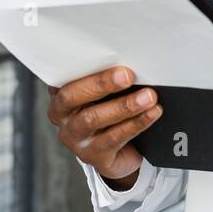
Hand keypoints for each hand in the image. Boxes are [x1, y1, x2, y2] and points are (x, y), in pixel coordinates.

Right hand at [48, 65, 162, 187]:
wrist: (122, 152)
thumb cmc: (111, 112)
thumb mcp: (105, 93)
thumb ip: (109, 79)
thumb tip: (130, 62)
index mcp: (60, 93)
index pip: (63, 76)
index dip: (80, 66)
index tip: (104, 55)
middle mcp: (61, 116)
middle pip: (71, 97)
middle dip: (101, 84)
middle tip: (127, 75)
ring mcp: (74, 139)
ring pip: (93, 118)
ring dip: (124, 106)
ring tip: (148, 96)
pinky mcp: (92, 156)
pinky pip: (113, 138)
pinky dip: (135, 123)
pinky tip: (152, 113)